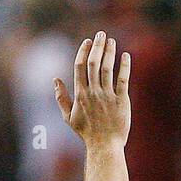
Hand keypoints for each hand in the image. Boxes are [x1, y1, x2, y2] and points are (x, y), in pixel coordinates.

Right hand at [54, 30, 130, 147]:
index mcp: (80, 94)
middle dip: (97, 46)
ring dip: (110, 52)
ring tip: (112, 41)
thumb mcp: (68, 117)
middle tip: (101, 34)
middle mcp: (93, 92)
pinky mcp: (121, 101)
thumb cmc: (87, 133)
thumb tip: (55, 80)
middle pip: (94, 63)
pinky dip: (124, 66)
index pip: (80, 66)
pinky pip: (123, 80)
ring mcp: (107, 96)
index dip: (84, 51)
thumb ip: (61, 98)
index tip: (89, 41)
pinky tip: (126, 55)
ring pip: (108, 69)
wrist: (105, 146)